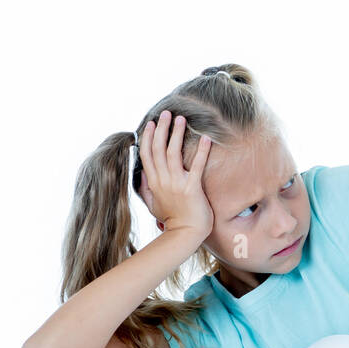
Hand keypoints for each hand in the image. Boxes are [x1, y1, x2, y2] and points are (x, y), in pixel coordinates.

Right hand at [138, 110, 214, 239]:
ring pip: (173, 153)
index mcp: (153, 183)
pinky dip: (202, 151)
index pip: (147, 155)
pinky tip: (206, 138)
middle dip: (161, 129)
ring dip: (176, 134)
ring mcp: (176, 183)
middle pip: (158, 149)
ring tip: (180, 119)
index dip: (147, 137)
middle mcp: (163, 180)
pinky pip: (197, 166)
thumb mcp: (153, 204)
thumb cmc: (172, 219)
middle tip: (166, 113)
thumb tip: (142, 174)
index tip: (150, 123)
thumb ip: (146, 188)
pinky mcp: (192, 188)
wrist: (185, 234)